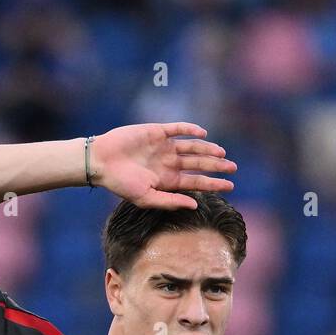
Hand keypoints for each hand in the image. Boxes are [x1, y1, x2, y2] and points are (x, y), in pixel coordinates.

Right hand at [90, 122, 235, 210]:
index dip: (214, 184)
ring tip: (222, 153)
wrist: (102, 162)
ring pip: (192, 147)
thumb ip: (170, 201)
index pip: (196, 182)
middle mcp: (169, 163)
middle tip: (233, 168)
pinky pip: (178, 129)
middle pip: (198, 163)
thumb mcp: (146, 198)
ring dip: (207, 149)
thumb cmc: (121, 184)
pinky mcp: (157, 131)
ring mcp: (164, 147)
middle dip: (216, 166)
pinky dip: (190, 130)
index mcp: (168, 181)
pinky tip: (203, 134)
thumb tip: (195, 205)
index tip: (231, 186)